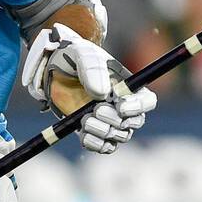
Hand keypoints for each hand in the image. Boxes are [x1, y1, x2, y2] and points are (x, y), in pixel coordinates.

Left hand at [22, 21, 156, 153]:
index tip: (120, 106)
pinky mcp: (95, 132)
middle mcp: (124, 106)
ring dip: (103, 132)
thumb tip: (102, 94)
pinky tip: (83, 134)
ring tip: (84, 120)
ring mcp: (110, 121)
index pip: (147, 101)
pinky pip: (104, 146)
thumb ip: (93, 70)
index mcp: (128, 86)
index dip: (138, 106)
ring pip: (119, 136)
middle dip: (115, 119)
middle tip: (96, 110)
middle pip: (134, 122)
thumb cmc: (75, 58)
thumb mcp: (82, 55)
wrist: (54, 72)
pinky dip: (95, 143)